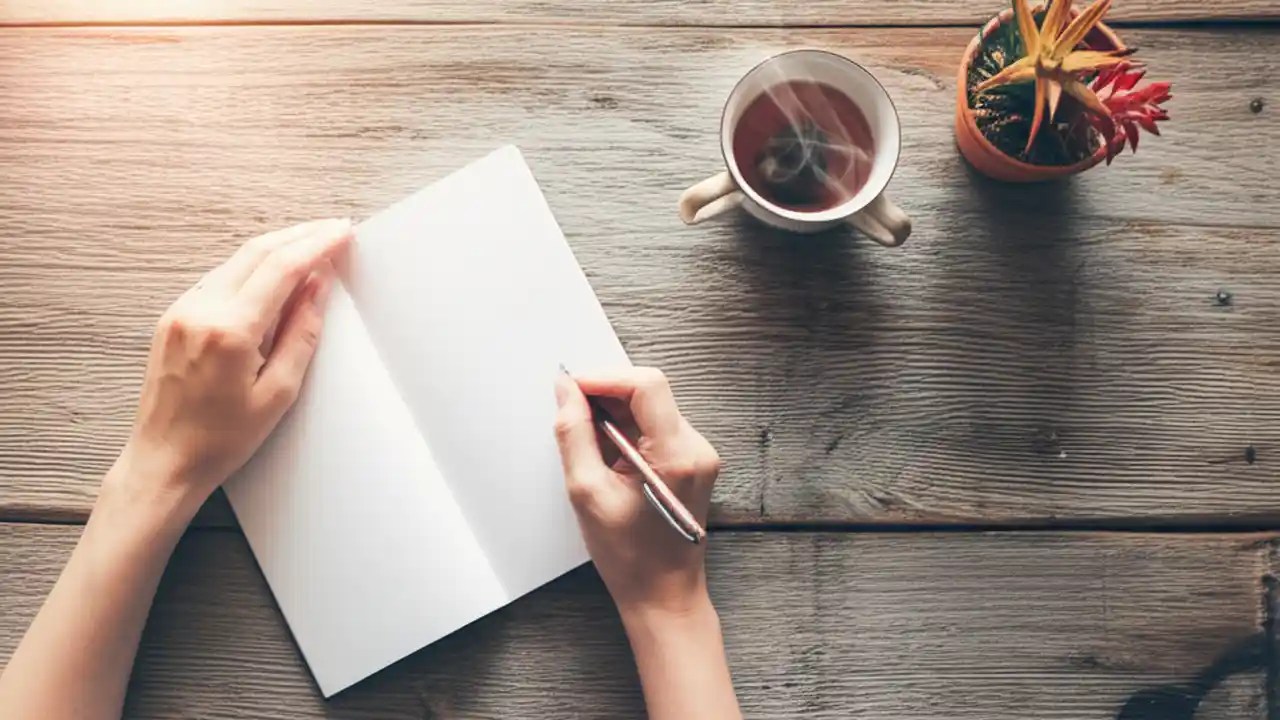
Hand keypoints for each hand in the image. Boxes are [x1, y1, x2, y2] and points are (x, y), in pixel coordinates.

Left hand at [112, 219, 351, 511]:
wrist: (164, 460)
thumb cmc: (222, 439)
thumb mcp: (279, 392)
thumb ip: (302, 333)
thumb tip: (317, 286)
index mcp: (229, 330)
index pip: (281, 268)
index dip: (317, 244)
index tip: (343, 233)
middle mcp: (199, 310)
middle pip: (257, 251)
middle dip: (299, 235)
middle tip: (333, 228)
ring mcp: (181, 310)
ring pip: (236, 260)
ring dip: (276, 248)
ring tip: (310, 244)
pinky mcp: (173, 317)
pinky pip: (219, 278)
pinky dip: (251, 267)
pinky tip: (273, 271)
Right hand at [553, 367, 720, 617]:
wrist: (664, 595)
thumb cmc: (629, 557)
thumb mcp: (587, 492)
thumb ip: (574, 434)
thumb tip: (566, 391)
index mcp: (677, 455)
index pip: (646, 385)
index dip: (604, 378)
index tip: (571, 388)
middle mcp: (696, 448)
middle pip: (649, 392)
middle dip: (606, 394)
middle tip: (570, 411)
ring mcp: (698, 454)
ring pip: (650, 408)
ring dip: (614, 413)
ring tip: (586, 441)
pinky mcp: (692, 461)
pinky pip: (656, 427)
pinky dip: (626, 430)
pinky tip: (605, 454)